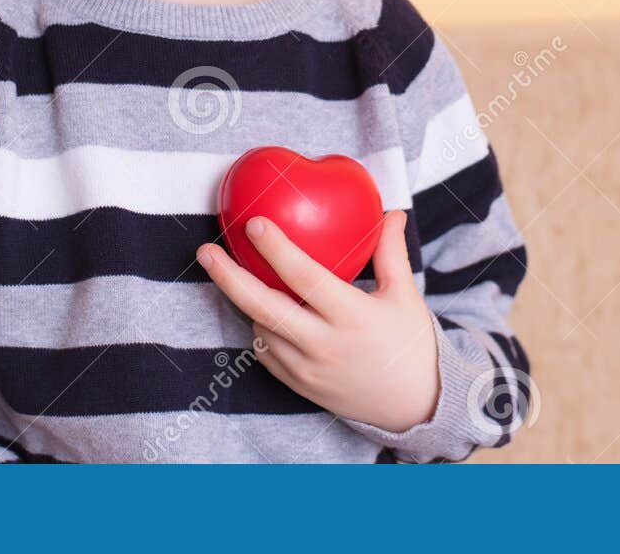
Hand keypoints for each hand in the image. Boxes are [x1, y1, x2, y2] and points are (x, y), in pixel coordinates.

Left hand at [195, 209, 439, 432]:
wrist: (414, 407)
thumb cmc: (411, 346)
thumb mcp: (405, 296)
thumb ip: (391, 252)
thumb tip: (391, 212)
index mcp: (352, 317)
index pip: (305, 278)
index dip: (276, 250)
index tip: (254, 223)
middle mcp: (324, 345)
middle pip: (264, 307)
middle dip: (228, 276)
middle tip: (205, 249)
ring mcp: (306, 369)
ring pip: (260, 328)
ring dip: (241, 299)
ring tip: (224, 269)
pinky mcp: (298, 385)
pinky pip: (265, 351)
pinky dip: (258, 326)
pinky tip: (256, 305)